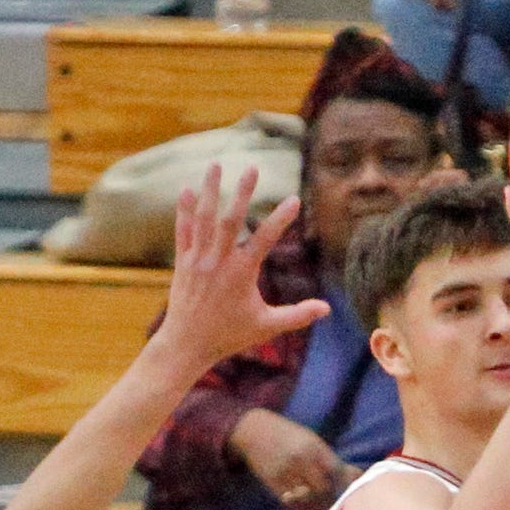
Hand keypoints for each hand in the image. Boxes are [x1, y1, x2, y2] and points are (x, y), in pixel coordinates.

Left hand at [160, 165, 330, 369]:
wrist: (188, 344)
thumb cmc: (230, 336)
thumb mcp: (267, 326)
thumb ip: (297, 315)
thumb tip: (326, 309)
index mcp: (242, 273)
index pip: (265, 239)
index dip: (281, 219)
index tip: (295, 200)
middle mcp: (219, 261)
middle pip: (231, 220)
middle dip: (243, 192)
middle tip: (253, 167)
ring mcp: (198, 259)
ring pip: (205, 218)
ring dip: (211, 190)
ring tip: (217, 165)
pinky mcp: (182, 262)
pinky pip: (183, 230)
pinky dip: (184, 210)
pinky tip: (187, 189)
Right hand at [231, 408, 355, 509]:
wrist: (253, 431)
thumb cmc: (288, 435)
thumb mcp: (311, 440)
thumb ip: (331, 459)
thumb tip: (358, 475)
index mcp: (313, 447)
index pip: (336, 472)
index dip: (345, 485)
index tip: (349, 491)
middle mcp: (300, 461)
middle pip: (324, 489)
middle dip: (331, 497)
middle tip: (335, 503)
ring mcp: (286, 473)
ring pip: (309, 500)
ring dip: (317, 506)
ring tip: (321, 505)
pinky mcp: (273, 484)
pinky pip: (293, 504)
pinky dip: (302, 508)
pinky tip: (306, 505)